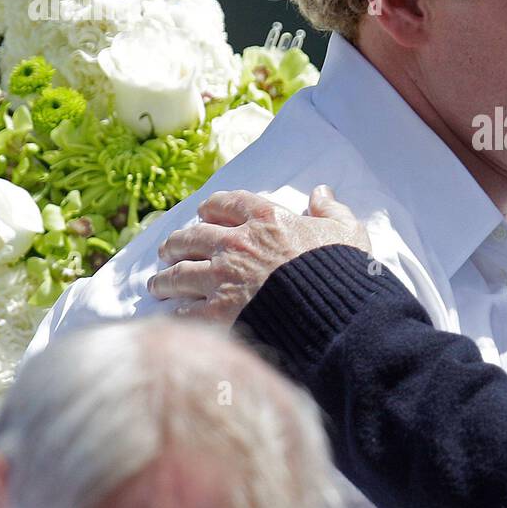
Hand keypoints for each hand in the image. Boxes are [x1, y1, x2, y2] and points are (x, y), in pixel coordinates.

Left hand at [149, 186, 370, 325]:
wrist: (334, 314)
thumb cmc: (343, 273)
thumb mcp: (348, 233)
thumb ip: (333, 211)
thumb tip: (321, 192)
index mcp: (266, 218)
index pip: (227, 202)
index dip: (212, 207)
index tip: (204, 213)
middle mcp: (237, 243)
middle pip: (191, 236)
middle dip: (176, 242)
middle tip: (168, 250)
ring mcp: (224, 278)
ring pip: (178, 272)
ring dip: (164, 278)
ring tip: (158, 284)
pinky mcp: (219, 312)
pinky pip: (186, 310)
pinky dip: (177, 312)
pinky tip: (174, 314)